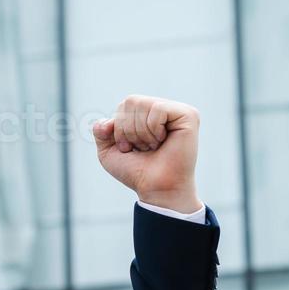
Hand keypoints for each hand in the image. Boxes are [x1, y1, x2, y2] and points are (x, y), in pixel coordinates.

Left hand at [93, 95, 201, 213]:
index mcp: (147, 114)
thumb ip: (101, 132)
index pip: (124, 104)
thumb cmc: (136, 172)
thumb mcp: (109, 153)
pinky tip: (163, 141)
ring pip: (143, 105)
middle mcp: (163, 109)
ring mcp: (177, 111)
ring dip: (141, 133)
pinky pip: (159, 109)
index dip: (119, 128)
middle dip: (128, 130)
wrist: (155, 188)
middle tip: (143, 148)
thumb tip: (102, 123)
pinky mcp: (188, 115)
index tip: (129, 148)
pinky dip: (154, 129)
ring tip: (153, 147)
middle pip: (131, 101)